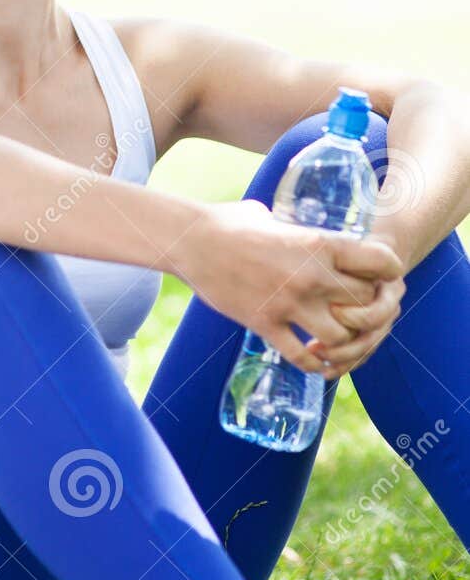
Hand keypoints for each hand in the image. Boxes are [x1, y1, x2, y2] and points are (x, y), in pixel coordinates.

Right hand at [177, 200, 405, 374]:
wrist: (191, 241)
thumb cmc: (230, 222)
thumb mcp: (273, 216)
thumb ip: (294, 228)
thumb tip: (294, 228)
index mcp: (320, 243)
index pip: (381, 262)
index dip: (388, 273)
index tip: (381, 278)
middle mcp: (312, 276)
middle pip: (366, 304)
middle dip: (365, 310)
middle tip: (356, 312)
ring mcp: (289, 303)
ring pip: (341, 337)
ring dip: (342, 341)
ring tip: (336, 338)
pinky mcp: (265, 324)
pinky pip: (301, 355)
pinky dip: (313, 363)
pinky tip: (315, 362)